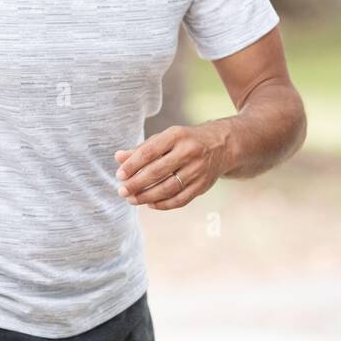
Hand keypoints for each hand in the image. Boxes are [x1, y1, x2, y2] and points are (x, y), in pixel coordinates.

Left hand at [114, 122, 234, 210]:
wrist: (222, 145)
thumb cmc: (186, 141)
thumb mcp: (166, 138)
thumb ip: (142, 148)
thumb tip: (118, 158)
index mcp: (177, 135)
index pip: (150, 152)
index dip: (132, 165)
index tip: (119, 175)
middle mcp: (189, 152)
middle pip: (157, 172)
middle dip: (136, 183)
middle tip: (122, 191)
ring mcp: (198, 170)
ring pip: (168, 188)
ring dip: (146, 196)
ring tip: (132, 199)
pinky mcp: (203, 185)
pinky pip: (180, 200)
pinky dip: (163, 204)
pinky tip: (150, 204)